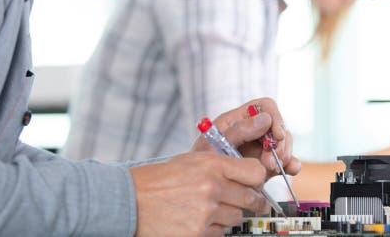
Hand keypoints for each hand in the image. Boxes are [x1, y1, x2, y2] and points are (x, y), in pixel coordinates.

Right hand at [130, 151, 267, 235]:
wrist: (131, 199)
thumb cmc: (160, 179)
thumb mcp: (192, 161)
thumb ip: (221, 167)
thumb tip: (248, 177)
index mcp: (212, 164)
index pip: (255, 172)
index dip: (258, 179)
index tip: (257, 184)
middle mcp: (212, 187)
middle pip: (252, 198)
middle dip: (254, 202)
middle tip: (255, 204)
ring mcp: (205, 212)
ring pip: (237, 218)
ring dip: (230, 216)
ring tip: (213, 210)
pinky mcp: (198, 233)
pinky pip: (221, 233)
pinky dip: (214, 229)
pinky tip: (200, 221)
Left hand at [191, 97, 300, 177]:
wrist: (200, 187)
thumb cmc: (200, 163)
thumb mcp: (214, 144)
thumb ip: (239, 130)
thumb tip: (265, 118)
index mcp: (238, 118)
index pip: (265, 106)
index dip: (275, 117)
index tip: (276, 136)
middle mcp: (253, 130)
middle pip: (278, 125)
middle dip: (279, 143)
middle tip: (270, 162)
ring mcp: (261, 147)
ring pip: (284, 142)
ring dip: (284, 155)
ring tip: (272, 169)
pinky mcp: (266, 164)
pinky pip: (286, 160)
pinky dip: (291, 164)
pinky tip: (291, 170)